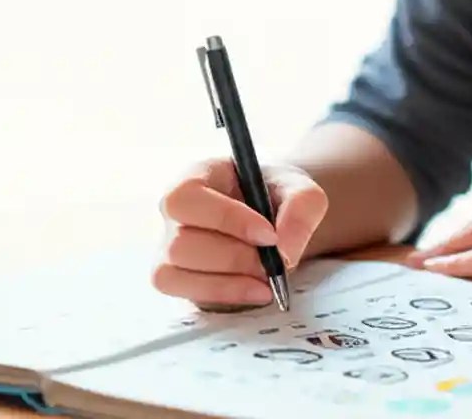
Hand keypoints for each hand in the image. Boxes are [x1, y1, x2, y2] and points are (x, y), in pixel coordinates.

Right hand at [152, 159, 327, 309]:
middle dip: (233, 258)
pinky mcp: (177, 277)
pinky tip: (256, 292)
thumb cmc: (279, 197)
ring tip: (267, 278)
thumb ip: (301, 210)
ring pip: (175, 270)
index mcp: (197, 177)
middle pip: (180, 242)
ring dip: (228, 280)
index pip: (188, 197)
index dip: (226, 219)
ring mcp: (169, 246)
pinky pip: (181, 291)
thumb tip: (284, 253)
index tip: (269, 236)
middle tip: (272, 264)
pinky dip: (221, 295)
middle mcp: (175, 212)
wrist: (277, 220)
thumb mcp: (302, 191)